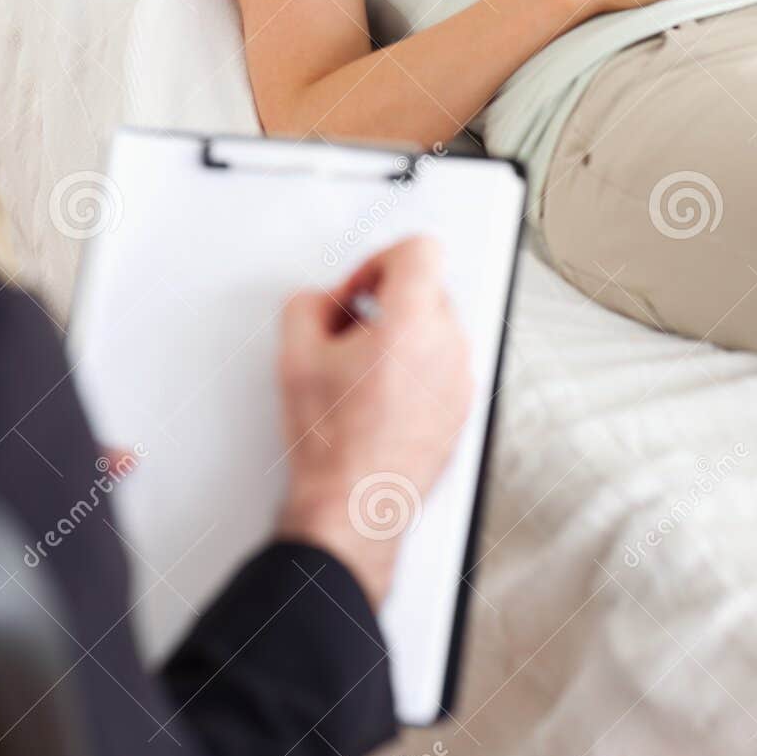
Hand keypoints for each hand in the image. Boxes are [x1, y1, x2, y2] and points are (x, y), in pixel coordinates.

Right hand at [274, 236, 472, 611]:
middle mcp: (447, 348)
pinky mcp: (462, 408)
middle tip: (349, 332)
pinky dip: (415, 368)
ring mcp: (461, 381)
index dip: (380, 259)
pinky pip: (442, 365)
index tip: (359, 289)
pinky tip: (376, 396)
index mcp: (412, 325)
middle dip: (385, 301)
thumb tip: (322, 303)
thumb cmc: (332, 444)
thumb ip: (307, 304)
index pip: (420, 250)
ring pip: (435, 328)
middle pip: (426, 288)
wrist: (354, 505)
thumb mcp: (294, 356)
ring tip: (360, 371)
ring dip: (400, 336)